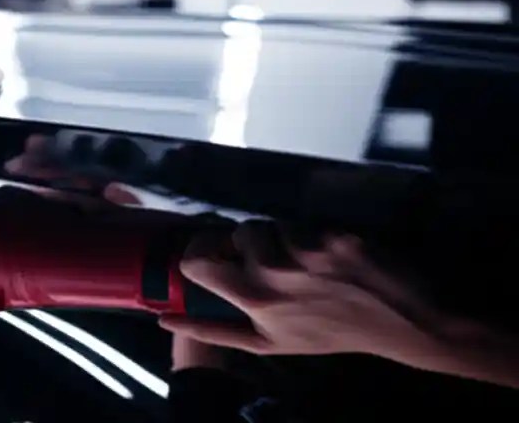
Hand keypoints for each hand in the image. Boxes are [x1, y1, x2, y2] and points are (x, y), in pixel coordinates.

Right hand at [160, 222, 439, 360]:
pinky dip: (315, 235)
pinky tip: (333, 256)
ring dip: (284, 236)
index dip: (200, 249)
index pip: (197, 260)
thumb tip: (162, 319)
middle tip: (275, 260)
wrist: (404, 322)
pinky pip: (307, 223)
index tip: (214, 252)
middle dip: (251, 241)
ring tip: (307, 260)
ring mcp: (308, 255)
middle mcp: (276, 277)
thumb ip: (212, 330)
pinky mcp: (335, 238)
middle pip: (238, 233)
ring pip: (273, 225)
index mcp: (255, 302)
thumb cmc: (331, 332)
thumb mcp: (268, 342)